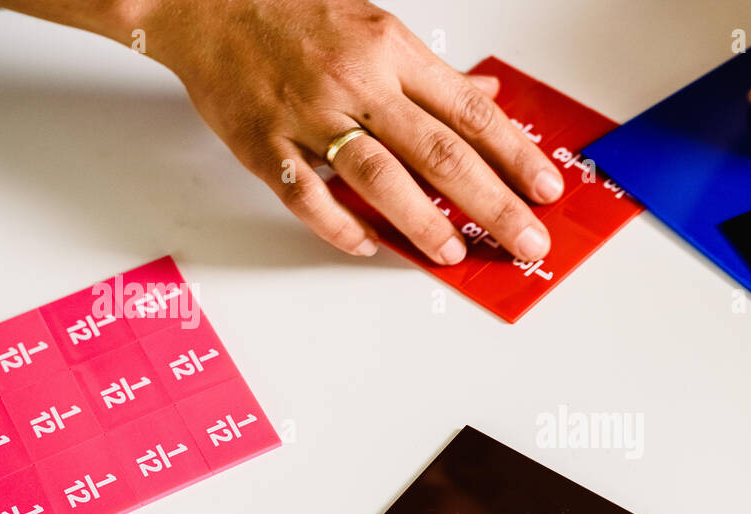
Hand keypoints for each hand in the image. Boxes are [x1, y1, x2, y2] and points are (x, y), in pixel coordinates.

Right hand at [146, 0, 564, 261]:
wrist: (203, 1)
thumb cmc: (293, 15)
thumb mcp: (375, 27)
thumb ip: (432, 75)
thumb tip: (488, 99)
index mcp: (391, 50)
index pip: (469, 112)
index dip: (515, 156)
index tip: (546, 190)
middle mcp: (356, 82)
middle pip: (439, 152)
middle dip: (493, 204)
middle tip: (527, 242)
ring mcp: (309, 115)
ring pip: (380, 177)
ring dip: (424, 222)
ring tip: (455, 252)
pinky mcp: (263, 144)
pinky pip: (308, 196)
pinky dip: (340, 226)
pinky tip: (369, 244)